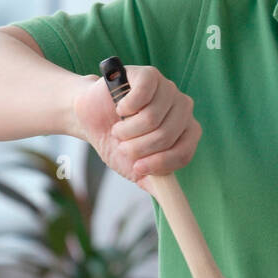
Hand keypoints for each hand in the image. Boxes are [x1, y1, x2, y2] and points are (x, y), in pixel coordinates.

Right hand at [71, 65, 201, 191]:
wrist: (91, 118)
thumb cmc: (117, 142)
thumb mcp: (135, 168)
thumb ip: (154, 182)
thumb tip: (171, 202)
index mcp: (186, 131)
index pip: (183, 153)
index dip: (159, 163)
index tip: (138, 167)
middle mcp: (183, 109)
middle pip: (166, 136)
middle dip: (137, 147)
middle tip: (124, 144)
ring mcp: (168, 89)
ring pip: (152, 118)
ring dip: (127, 130)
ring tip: (119, 128)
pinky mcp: (150, 75)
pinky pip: (142, 96)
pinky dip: (125, 108)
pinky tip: (120, 108)